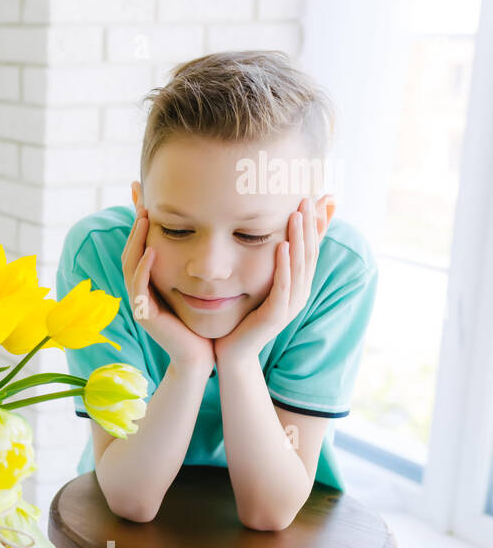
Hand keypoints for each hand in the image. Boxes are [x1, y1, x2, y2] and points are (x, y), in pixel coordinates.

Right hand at [123, 205, 214, 371]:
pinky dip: (143, 268)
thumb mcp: (198, 285)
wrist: (201, 356)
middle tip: (140, 197)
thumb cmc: (203, 321)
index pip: (142, 243)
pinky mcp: (145, 315)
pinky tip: (152, 250)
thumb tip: (210, 230)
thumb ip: (194, 262)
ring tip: (144, 218)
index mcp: (150, 280)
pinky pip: (139, 287)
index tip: (143, 193)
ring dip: (136, 240)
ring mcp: (139, 302)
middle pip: (131, 249)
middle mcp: (140, 289)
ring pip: (130, 264)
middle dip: (135, 223)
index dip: (140, 219)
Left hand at [215, 196, 320, 363]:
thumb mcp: (257, 284)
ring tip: (296, 214)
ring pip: (299, 266)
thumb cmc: (241, 316)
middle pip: (309, 253)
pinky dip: (284, 265)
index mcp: (297, 284)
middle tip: (307, 197)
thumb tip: (270, 237)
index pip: (310, 248)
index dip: (314, 224)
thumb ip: (265, 264)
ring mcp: (290, 305)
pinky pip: (283, 286)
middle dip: (309, 224)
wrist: (232, 351)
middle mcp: (299, 293)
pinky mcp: (276, 315)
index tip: (313, 196)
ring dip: (299, 239)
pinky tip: (281, 246)